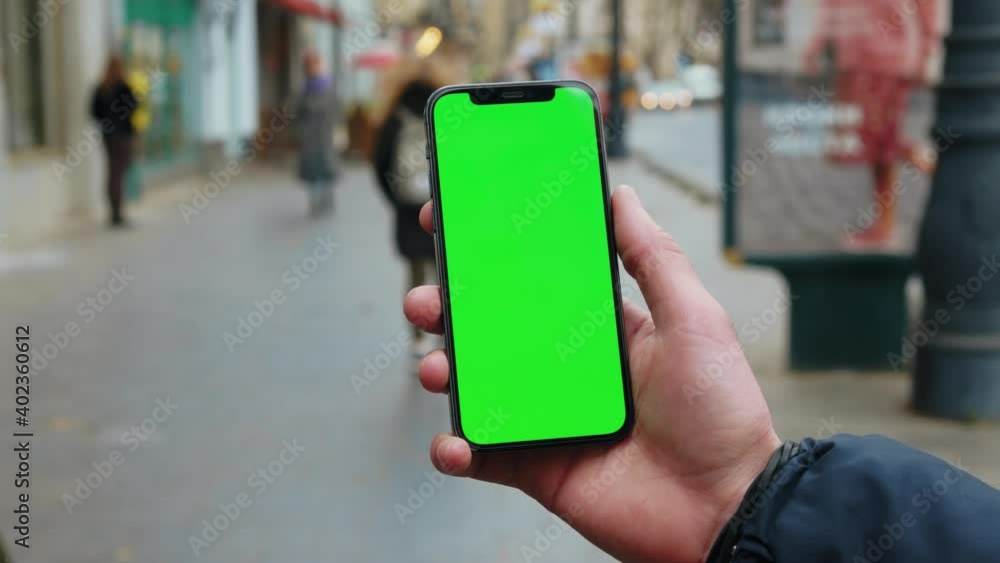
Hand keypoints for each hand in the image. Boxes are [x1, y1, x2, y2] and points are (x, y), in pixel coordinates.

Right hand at [404, 186, 780, 562]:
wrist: (725, 509)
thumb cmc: (720, 412)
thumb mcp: (693, 320)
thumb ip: (654, 257)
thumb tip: (621, 196)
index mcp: (600, 330)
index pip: (535, 283)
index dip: (494, 257)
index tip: (455, 225)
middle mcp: (566, 370)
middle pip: (491, 331)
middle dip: (450, 310)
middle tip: (427, 299)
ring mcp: (547, 418)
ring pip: (477, 386)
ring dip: (443, 371)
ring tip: (437, 367)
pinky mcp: (537, 467)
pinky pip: (483, 455)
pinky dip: (456, 449)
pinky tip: (454, 442)